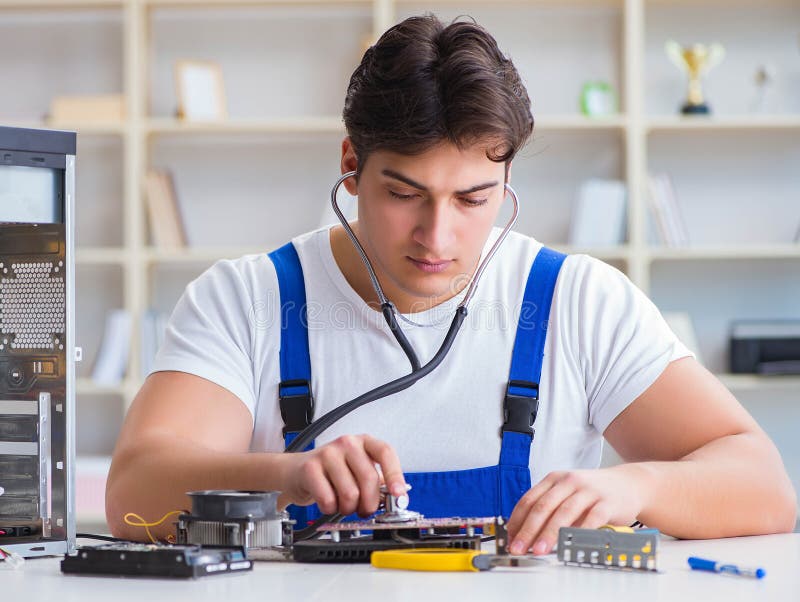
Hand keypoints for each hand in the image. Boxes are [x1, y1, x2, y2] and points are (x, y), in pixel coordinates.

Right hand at [279, 434, 405, 516]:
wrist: (296, 471)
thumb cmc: (331, 472)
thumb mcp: (357, 470)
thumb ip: (376, 481)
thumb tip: (395, 498)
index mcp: (363, 442)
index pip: (385, 452)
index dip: (395, 475)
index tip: (398, 494)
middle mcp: (347, 443)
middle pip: (369, 479)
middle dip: (369, 503)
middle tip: (363, 510)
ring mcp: (328, 453)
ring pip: (350, 493)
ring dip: (348, 508)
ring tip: (342, 504)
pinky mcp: (310, 468)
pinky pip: (328, 499)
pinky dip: (330, 508)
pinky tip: (327, 502)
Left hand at [506, 466, 646, 555]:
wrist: (627, 484)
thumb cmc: (592, 492)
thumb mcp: (566, 493)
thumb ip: (548, 509)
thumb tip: (524, 534)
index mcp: (554, 479)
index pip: (529, 500)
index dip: (517, 520)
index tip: (510, 539)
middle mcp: (569, 481)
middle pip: (543, 506)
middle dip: (528, 530)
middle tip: (519, 548)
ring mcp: (588, 491)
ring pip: (564, 512)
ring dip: (549, 533)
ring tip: (539, 550)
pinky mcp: (606, 502)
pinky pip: (591, 518)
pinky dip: (579, 532)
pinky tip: (570, 545)